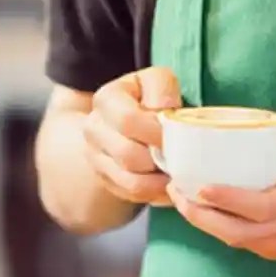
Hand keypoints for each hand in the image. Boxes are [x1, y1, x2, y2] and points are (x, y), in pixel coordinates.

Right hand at [83, 67, 181, 207]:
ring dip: (160, 182)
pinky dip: (155, 194)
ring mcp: (95, 158)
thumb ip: (162, 89)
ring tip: (178, 173)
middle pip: (128, 156)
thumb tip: (165, 111)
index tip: (177, 136)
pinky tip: (168, 183)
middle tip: (182, 158)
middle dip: (160, 159)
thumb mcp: (157, 81)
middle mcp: (93, 129)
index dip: (156, 133)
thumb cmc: (149, 97)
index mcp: (106, 100)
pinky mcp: (105, 179)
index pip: (128, 120)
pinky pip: (132, 195)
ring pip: (131, 182)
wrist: (127, 117)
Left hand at [167, 118, 275, 264]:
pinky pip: (247, 244)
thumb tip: (266, 120)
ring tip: (183, 199)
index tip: (198, 185)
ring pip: (236, 242)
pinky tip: (208, 212)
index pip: (259, 207)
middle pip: (235, 233)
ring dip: (206, 223)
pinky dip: (223, 230)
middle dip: (199, 214)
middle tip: (175, 190)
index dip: (225, 199)